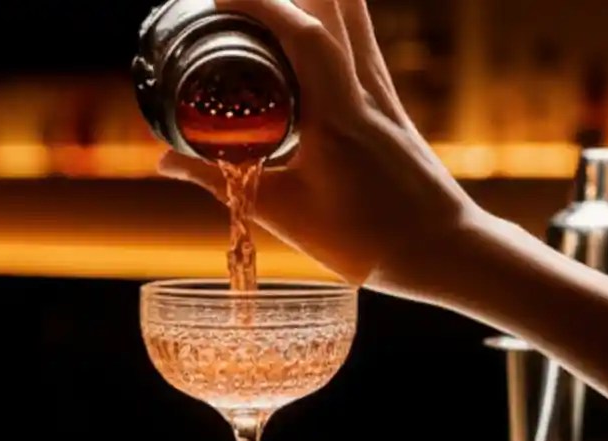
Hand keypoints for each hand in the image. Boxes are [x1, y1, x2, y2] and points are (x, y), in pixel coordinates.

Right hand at [158, 0, 480, 289]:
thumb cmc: (367, 241)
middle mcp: (365, 91)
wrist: (442, 249)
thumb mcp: (284, 215)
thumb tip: (165, 160)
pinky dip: (333, 25)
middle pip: (334, 6)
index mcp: (336, 116)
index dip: (259, 3)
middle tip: (239, 5)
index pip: (302, 33)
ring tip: (271, 9)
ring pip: (353, 16)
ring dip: (314, 0)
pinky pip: (360, 43)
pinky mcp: (392, 103)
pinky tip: (311, 34)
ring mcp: (383, 93)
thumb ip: (221, 184)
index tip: (217, 1)